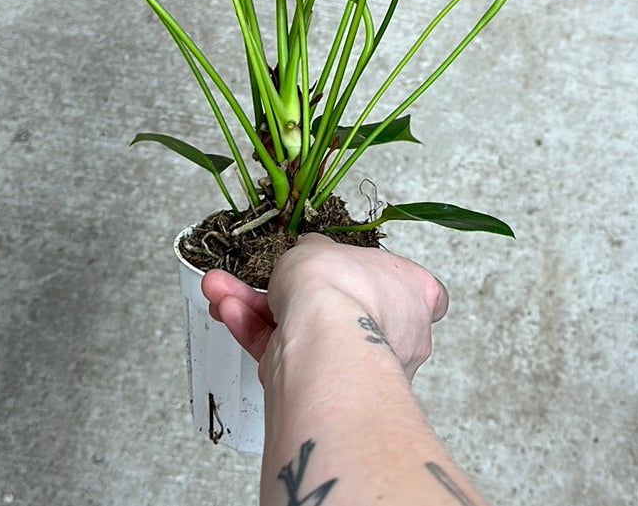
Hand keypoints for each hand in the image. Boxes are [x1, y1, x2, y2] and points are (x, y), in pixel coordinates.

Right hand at [201, 233, 448, 381]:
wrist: (324, 340)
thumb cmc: (345, 291)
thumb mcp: (320, 247)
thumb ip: (313, 252)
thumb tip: (309, 253)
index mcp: (416, 295)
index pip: (415, 289)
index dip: (382, 278)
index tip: (354, 270)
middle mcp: (398, 336)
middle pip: (344, 309)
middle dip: (295, 291)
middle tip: (265, 276)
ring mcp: (361, 366)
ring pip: (305, 330)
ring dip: (258, 308)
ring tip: (222, 289)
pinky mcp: (322, 390)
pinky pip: (286, 354)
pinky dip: (253, 331)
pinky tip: (226, 309)